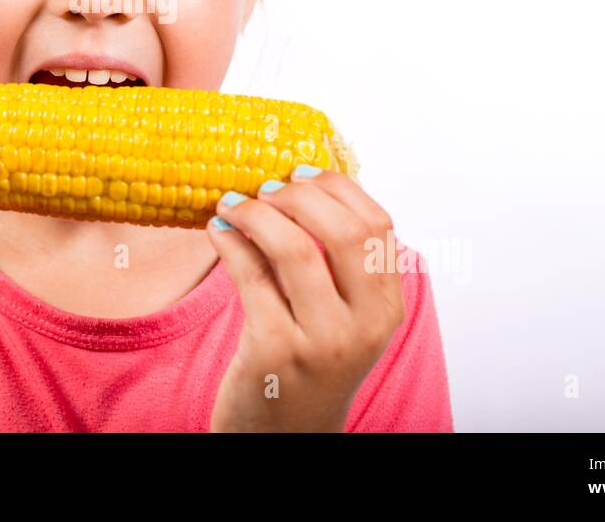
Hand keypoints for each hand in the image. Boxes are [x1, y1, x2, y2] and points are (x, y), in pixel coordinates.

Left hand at [206, 166, 404, 431]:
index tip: (300, 170)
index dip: (337, 187)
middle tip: (264, 187)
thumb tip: (298, 182)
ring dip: (257, 214)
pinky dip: (230, 243)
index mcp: (386, 307)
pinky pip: (251, 278)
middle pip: (342, 231)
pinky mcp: (274, 353)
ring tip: (233, 204)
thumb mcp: (339, 315)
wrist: (284, 435)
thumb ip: (332, 262)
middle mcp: (364, 325)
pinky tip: (218, 230)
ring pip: (295, 250)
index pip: (376, 225)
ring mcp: (322, 342)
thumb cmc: (308, 361)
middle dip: (297, 195)